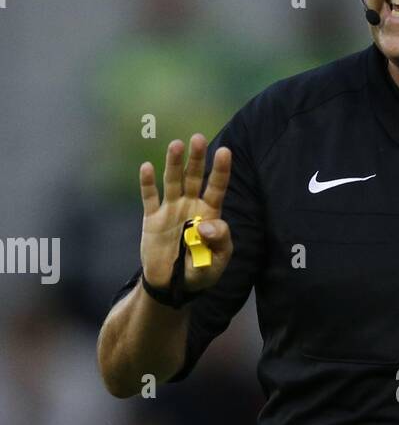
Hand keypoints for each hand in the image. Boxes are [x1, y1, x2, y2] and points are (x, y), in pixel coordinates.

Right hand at [139, 134, 233, 291]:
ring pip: (173, 182)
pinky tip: (147, 167)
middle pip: (194, 178)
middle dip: (196, 159)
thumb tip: (205, 225)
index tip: (225, 151)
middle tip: (198, 139)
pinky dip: (147, 183)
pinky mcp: (152, 218)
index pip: (217, 188)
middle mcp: (191, 206)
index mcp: (210, 214)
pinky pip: (149, 198)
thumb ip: (218, 242)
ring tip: (176, 145)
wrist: (172, 286)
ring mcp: (171, 210)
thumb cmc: (200, 271)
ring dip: (173, 164)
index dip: (221, 170)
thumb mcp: (216, 261)